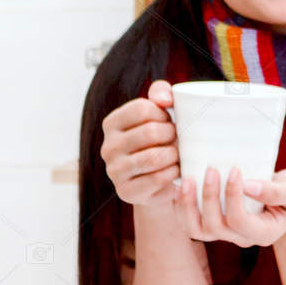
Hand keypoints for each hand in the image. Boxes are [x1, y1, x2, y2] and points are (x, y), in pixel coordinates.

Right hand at [100, 80, 179, 207]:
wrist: (160, 181)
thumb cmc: (162, 141)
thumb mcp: (161, 113)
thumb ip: (162, 93)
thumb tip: (164, 99)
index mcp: (112, 123)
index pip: (143, 108)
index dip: (164, 114)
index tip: (169, 122)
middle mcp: (108, 147)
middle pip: (150, 132)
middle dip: (173, 135)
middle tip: (177, 141)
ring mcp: (114, 171)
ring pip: (155, 157)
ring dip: (174, 155)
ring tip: (177, 155)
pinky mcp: (126, 191)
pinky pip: (158, 178)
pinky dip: (173, 173)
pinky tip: (175, 171)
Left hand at [175, 167, 285, 247]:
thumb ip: (275, 191)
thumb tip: (248, 186)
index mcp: (264, 233)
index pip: (239, 220)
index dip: (232, 196)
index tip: (235, 170)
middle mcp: (242, 238)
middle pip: (215, 226)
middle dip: (208, 197)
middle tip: (210, 169)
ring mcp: (226, 234)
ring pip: (197, 230)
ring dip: (188, 206)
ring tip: (187, 180)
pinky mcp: (214, 225)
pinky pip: (190, 224)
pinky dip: (181, 207)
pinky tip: (181, 187)